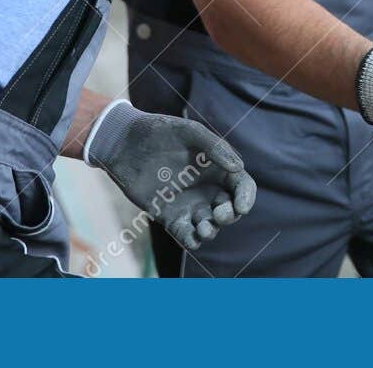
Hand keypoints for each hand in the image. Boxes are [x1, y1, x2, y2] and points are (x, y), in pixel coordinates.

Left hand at [84, 101, 256, 250]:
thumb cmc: (161, 131)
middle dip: (229, 216)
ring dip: (211, 231)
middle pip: (229, 211)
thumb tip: (238, 168)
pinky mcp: (169, 217)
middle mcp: (206, 189)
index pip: (242, 187)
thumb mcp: (191, 131)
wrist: (126, 143)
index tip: (242, 206)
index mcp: (217, 168)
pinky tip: (192, 237)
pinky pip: (186, 236)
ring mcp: (188, 204)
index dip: (247, 198)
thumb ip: (216, 147)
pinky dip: (192, 241)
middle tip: (219, 213)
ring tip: (203, 228)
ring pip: (210, 227)